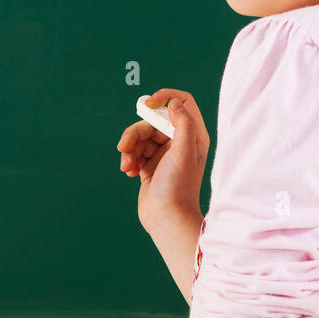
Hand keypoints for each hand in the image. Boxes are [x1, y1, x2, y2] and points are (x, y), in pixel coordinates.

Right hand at [117, 89, 208, 233]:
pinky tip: (129, 173)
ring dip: (129, 149)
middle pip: (152, 121)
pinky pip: (134, 152)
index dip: (164, 98)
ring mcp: (163, 154)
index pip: (181, 102)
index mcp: (193, 135)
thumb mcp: (184, 151)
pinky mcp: (149, 165)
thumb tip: (174, 104)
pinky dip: (128, 159)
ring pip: (139, 137)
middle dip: (135, 133)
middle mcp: (179, 142)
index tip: (147, 105)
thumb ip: (183, 124)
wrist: (167, 219)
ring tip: (127, 166)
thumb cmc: (179, 186)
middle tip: (125, 146)